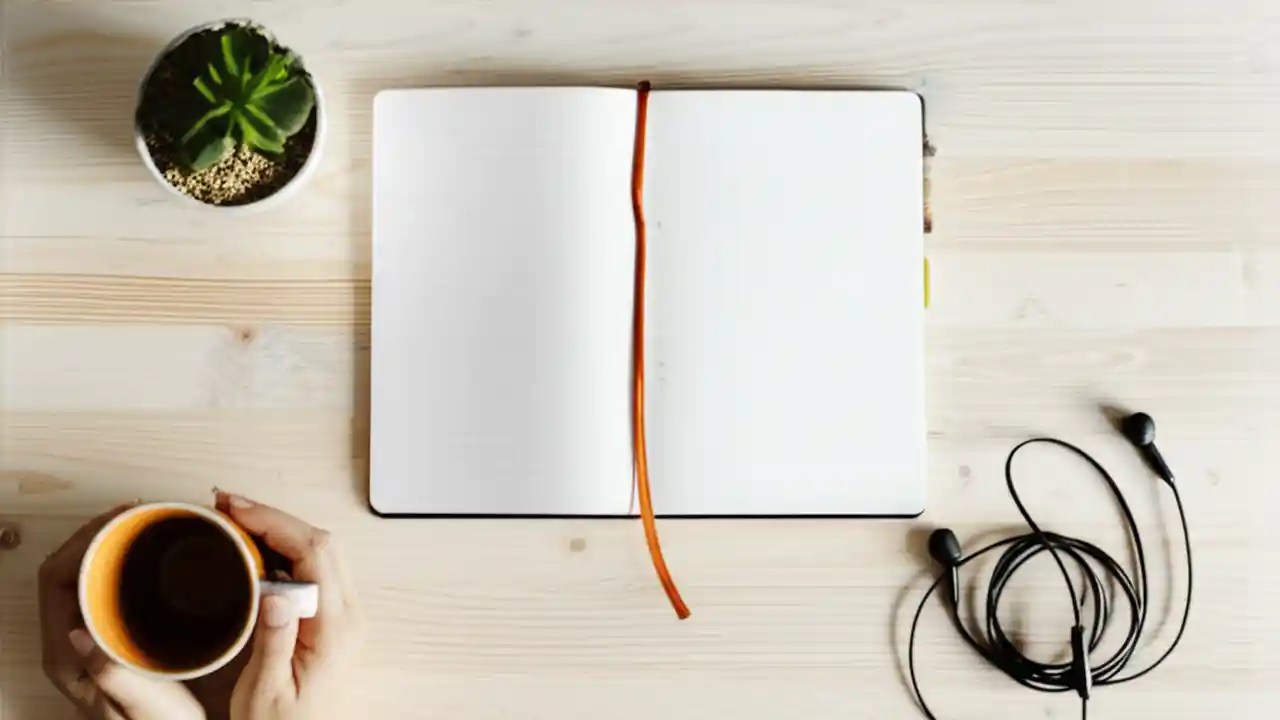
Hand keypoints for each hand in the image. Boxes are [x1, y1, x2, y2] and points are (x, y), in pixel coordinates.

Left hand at [39, 504, 205, 719]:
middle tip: (135, 512)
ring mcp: (90, 637)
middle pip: (65, 572)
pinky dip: (124, 562)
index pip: (53, 584)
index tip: (117, 524)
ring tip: (144, 523)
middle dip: (94, 535)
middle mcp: (72, 642)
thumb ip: (110, 675)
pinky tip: (153, 554)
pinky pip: (106, 587)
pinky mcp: (113, 634)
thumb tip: (77, 633)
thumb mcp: (143, 708)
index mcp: (67, 657)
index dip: (78, 546)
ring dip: (108, 545)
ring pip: (84, 576)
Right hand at [215, 493, 362, 719]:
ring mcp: (345, 616)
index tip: (235, 509)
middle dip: (274, 516)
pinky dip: (285, 549)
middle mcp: (349, 617)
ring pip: (321, 551)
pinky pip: (316, 569)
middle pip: (321, 543)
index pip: (314, 553)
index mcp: (334, 630)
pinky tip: (255, 547)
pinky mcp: (334, 620)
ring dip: (280, 529)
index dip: (274, 522)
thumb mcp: (266, 692)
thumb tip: (274, 591)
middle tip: (227, 505)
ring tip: (235, 518)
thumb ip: (273, 641)